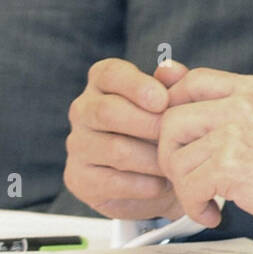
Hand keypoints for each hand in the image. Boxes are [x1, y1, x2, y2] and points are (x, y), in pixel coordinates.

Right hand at [63, 57, 187, 220]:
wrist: (158, 176)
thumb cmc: (166, 126)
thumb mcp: (175, 101)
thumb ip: (175, 82)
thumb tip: (169, 69)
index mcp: (103, 81)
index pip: (110, 74)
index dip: (137, 86)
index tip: (163, 100)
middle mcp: (83, 109)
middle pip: (107, 112)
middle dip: (148, 124)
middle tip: (175, 135)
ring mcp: (77, 145)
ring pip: (115, 149)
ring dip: (152, 158)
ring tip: (175, 161)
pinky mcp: (78, 179)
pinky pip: (113, 182)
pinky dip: (144, 184)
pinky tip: (163, 182)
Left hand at [159, 69, 252, 230]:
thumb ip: (238, 106)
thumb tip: (203, 102)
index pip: (192, 81)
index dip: (173, 110)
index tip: (177, 136)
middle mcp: (242, 103)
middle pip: (171, 119)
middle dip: (171, 154)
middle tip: (189, 175)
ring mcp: (236, 131)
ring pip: (176, 157)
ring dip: (185, 186)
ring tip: (206, 198)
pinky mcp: (232, 164)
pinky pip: (188, 187)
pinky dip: (195, 208)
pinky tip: (214, 212)